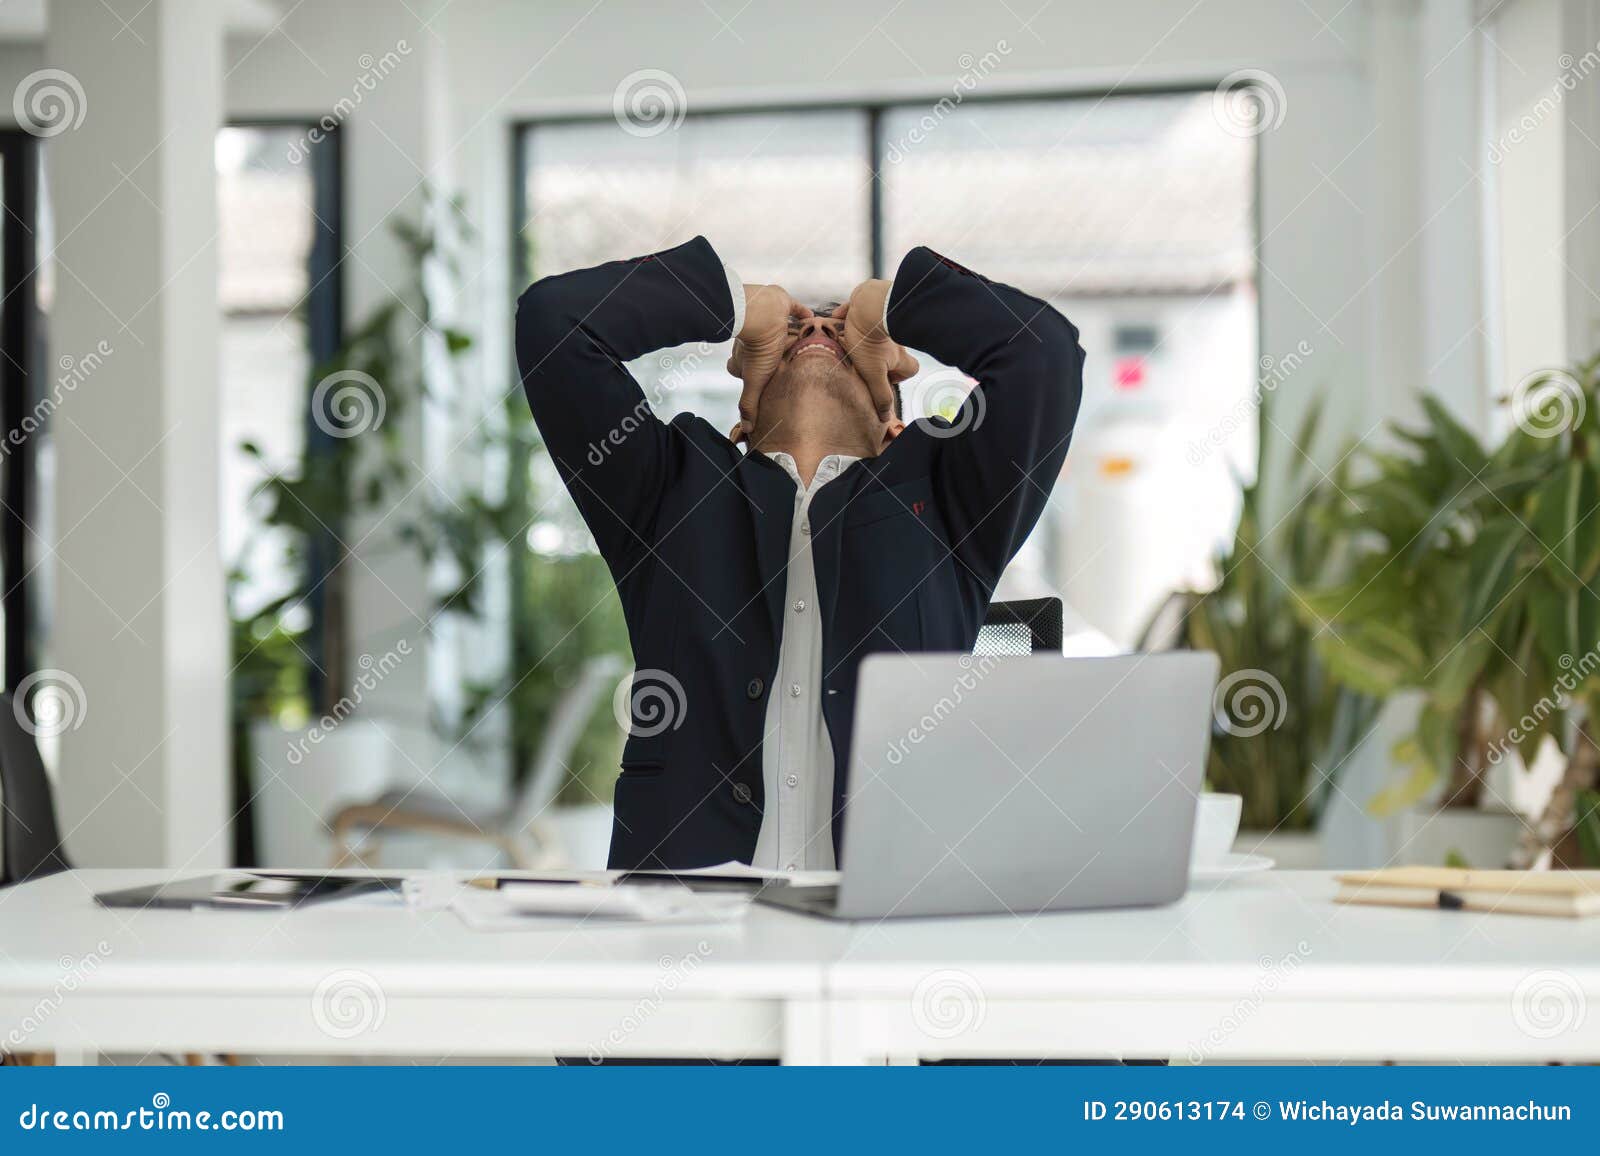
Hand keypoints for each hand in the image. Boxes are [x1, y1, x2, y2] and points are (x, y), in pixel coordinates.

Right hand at [727, 284, 810, 440]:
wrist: (760, 315)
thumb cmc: (757, 350)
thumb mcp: (754, 381)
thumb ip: (750, 404)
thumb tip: (747, 429)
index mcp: (744, 356)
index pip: (739, 367)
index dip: (743, 372)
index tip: (755, 378)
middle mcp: (754, 339)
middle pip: (756, 349)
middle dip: (767, 355)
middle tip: (779, 362)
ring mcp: (768, 322)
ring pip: (775, 330)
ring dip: (785, 335)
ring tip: (799, 344)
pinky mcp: (781, 306)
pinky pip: (794, 309)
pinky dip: (801, 312)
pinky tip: (810, 317)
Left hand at [837, 279, 918, 421]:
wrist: (869, 305)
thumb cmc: (870, 341)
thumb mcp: (873, 374)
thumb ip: (880, 395)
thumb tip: (885, 418)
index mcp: (897, 356)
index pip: (909, 369)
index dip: (900, 376)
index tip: (886, 380)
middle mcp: (893, 340)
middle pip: (894, 352)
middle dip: (881, 358)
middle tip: (864, 362)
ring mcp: (881, 324)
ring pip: (877, 334)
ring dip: (865, 339)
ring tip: (848, 343)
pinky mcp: (867, 308)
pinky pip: (859, 313)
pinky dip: (850, 317)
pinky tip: (837, 319)